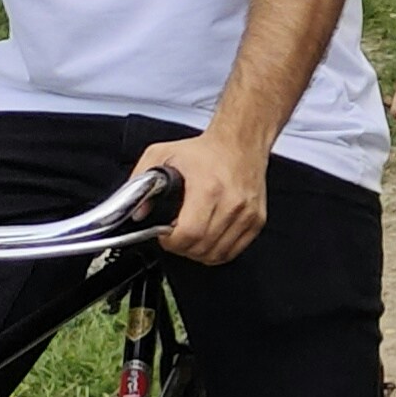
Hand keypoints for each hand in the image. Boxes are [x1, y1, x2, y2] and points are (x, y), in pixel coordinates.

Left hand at [133, 128, 270, 265]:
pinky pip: (233, 251)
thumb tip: (138, 213)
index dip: (171, 242)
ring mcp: (247, 213)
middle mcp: (232, 202)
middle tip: (176, 235)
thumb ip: (140, 183)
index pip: (189, 234)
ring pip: (217, 254)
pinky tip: (208, 238)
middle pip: (202, 247)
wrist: (240, 142)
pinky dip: (217, 251)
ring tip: (192, 236)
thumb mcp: (162, 156)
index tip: (165, 235)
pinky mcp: (257, 220)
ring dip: (199, 251)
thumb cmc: (205, 151)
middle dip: (182, 247)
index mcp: (208, 188)